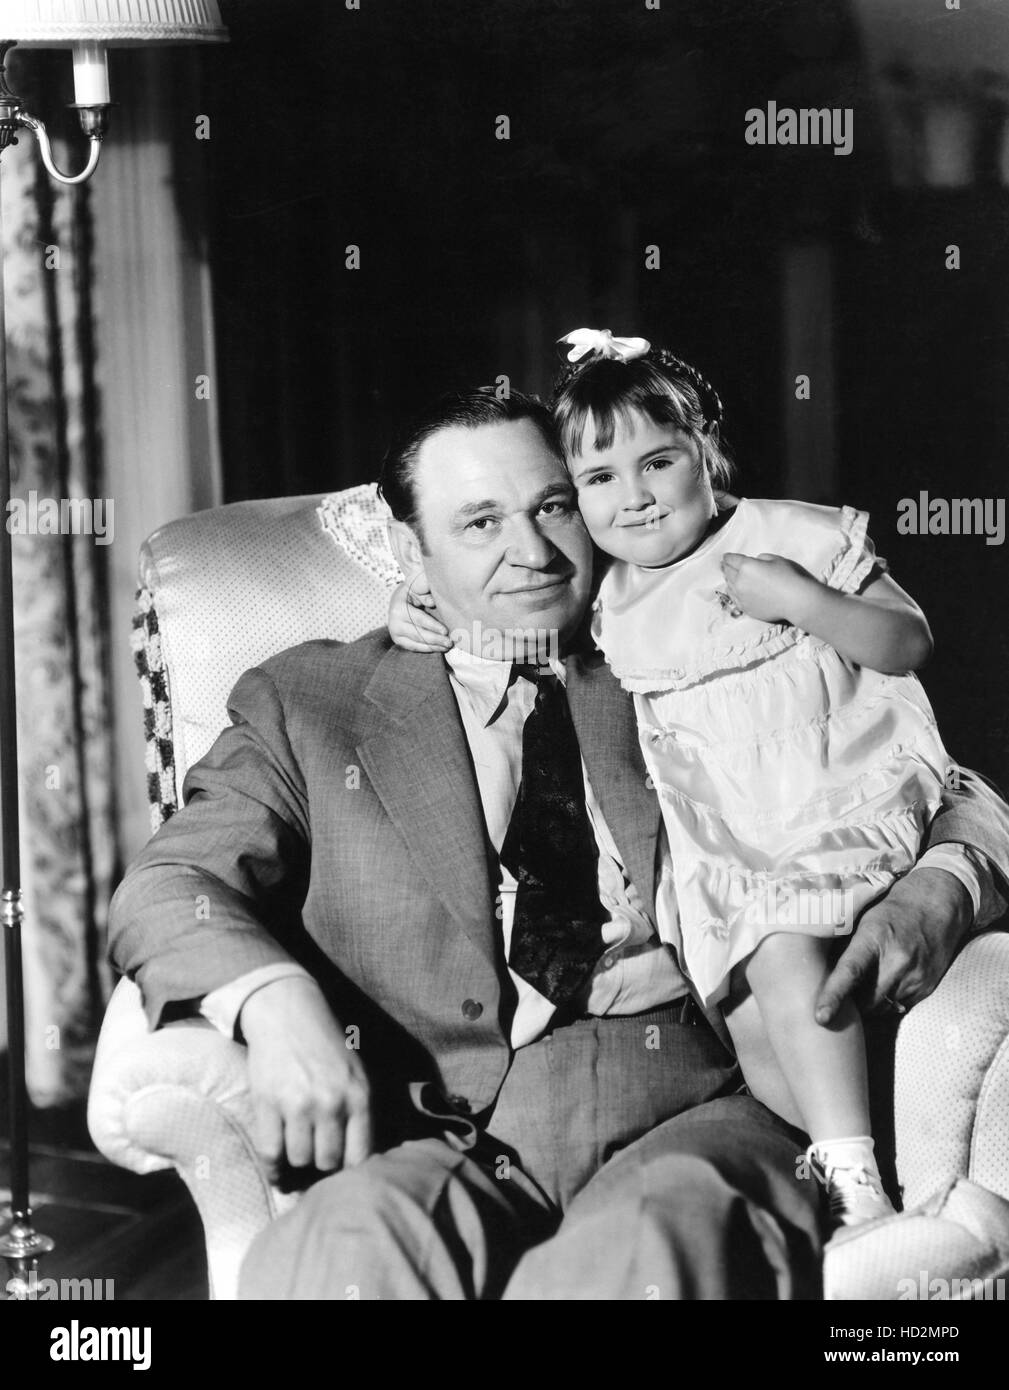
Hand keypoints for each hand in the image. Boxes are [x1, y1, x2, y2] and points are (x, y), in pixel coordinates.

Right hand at [239, 975, 371, 1176]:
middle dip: (322, 1165)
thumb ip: (361, 1113)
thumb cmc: (326, 1046)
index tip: (343, 1175)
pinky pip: (271, 1153)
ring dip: (297, 1160)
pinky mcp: (268, 1104)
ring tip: (297, 1151)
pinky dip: (272, 1168)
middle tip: (315, 1160)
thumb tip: (362, 1162)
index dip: (350, 1172)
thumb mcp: (358, 1073)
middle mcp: (331, 1103)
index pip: (361, 1156)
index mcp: (359, 1096)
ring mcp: (298, 1104)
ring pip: (299, 1159)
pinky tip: (276, 1169)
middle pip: (328, 1162)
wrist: (288, 1013)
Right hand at [388, 576, 451, 652]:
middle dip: (435, 639)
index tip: (445, 631)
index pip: (418, 619)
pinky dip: (427, 649)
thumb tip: (431, 602)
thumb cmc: (412, 591)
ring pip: (416, 643)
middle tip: (450, 642)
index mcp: (398, 607)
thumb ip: (424, 591)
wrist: (399, 599)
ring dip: (433, 646)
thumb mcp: (416, 586)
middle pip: (418, 634)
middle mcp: (394, 622)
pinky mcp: (398, 640)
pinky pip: (414, 648)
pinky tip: (440, 648)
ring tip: (447, 646)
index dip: (433, 626)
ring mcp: (395, 633)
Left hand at [720, 552, 814, 624]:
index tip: (726, 556)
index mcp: (746, 566)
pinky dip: (733, 591)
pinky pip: (733, 597)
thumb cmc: (788, 577)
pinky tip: (735, 589)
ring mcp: (741, 596)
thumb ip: (761, 559)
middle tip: (725, 564)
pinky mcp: (745, 607)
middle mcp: (739, 581)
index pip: (731, 559)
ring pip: (729, 585)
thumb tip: (755, 562)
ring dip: (729, 579)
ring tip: (730, 576)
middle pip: (727, 572)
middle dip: (726, 566)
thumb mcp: (776, 559)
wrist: (795, 601)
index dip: (728, 557)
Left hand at [815, 868, 972, 1023]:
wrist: (937, 903)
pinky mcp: (926, 987)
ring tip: (866, 981)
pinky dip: (887, 1000)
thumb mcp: (863, 918)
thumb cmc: (890, 908)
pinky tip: (885, 980)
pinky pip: (898, 1007)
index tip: (821, 1017)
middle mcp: (897, 961)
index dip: (834, 996)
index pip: (850, 972)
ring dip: (869, 1002)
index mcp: (874, 938)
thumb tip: (815, 970)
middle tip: (838, 995)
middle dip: (850, 1003)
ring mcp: (914, 976)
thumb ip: (843, 944)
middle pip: (865, 1001)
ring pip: (881, 1008)